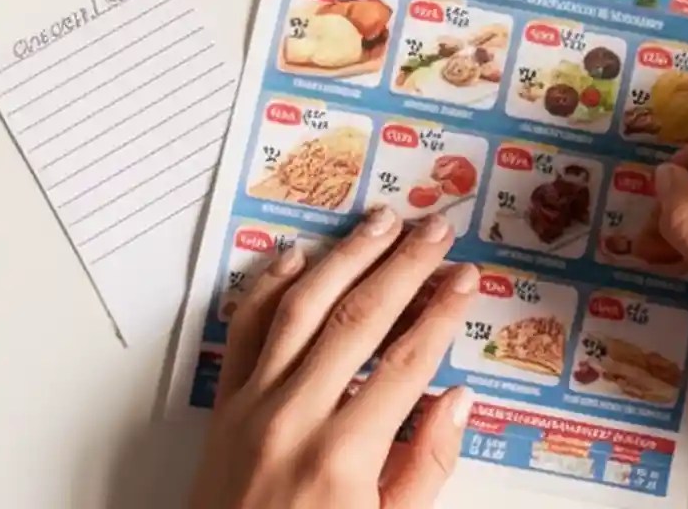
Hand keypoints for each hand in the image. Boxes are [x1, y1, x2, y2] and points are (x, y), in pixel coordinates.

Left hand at [190, 209, 478, 508]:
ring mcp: (251, 407)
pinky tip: (296, 256)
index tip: (465, 279)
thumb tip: (457, 400)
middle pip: (358, 318)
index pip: (407, 361)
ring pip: (300, 308)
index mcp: (343, 456)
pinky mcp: (222, 408)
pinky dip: (268, 286)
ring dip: (345, 257)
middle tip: (436, 229)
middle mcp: (292, 418)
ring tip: (380, 222)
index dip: (442, 312)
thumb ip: (425, 466)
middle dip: (404, 265)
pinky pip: (244, 331)